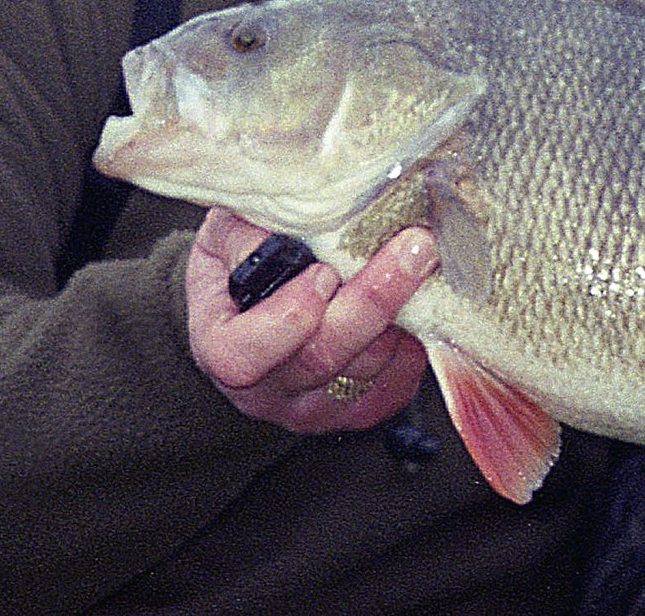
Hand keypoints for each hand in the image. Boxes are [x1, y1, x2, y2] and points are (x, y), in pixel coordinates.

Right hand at [184, 208, 436, 432]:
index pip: (246, 353)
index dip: (288, 316)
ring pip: (367, 369)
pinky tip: (418, 303)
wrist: (251, 303)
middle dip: (372, 299)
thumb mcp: (225, 233)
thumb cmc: (238, 261)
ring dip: (403, 314)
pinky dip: (413, 344)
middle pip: (323, 357)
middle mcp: (266, 389)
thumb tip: (292, 232)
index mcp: (221, 347)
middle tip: (411, 248)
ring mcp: (311, 408)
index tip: (322, 272)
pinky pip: (395, 387)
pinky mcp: (354, 412)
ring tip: (423, 260)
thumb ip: (247, 235)